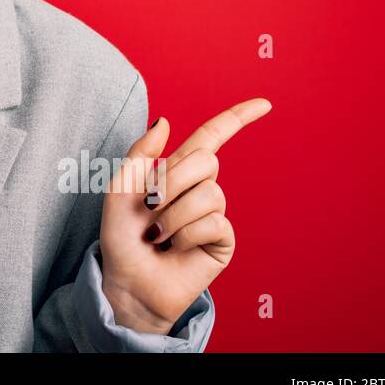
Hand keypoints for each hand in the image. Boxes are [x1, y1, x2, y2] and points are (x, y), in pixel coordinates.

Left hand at [98, 97, 271, 334]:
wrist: (127, 281)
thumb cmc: (121, 237)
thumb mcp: (119, 189)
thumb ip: (140, 153)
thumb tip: (166, 121)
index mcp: (175, 170)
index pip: (212, 137)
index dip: (237, 118)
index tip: (265, 104)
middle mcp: (199, 188)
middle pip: (207, 159)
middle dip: (171, 181)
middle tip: (148, 208)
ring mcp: (213, 214)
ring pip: (209, 193)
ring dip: (174, 214)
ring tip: (157, 235)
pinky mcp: (222, 240)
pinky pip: (214, 222)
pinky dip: (186, 234)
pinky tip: (174, 247)